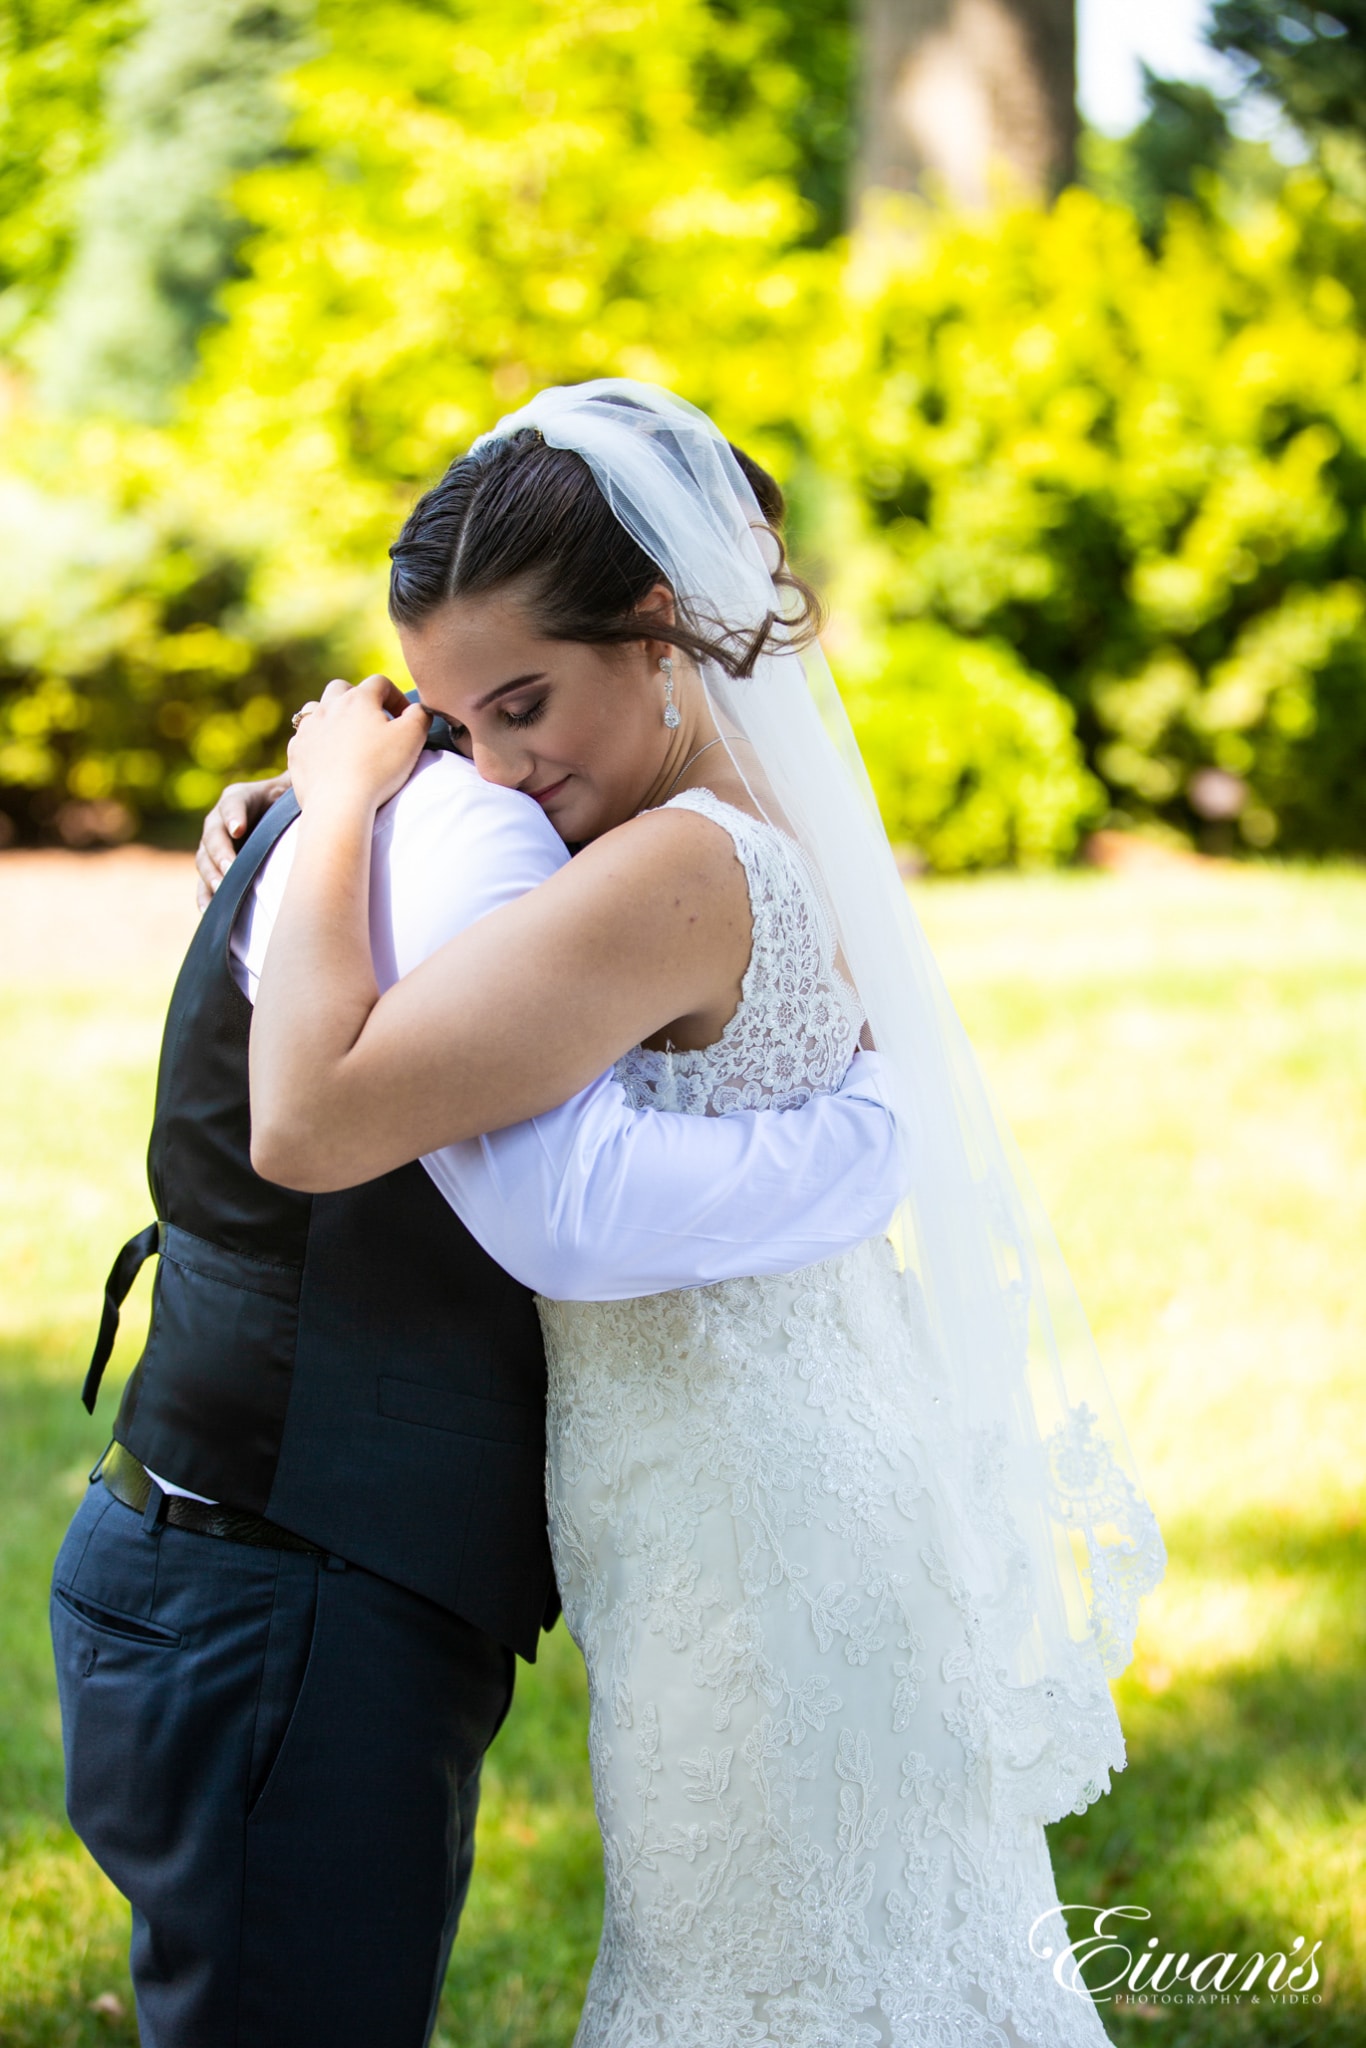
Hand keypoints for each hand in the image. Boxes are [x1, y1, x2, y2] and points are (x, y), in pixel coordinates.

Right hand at [196, 771, 292, 908]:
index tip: (238, 829)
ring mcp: (213, 844)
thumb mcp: (293, 798)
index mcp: (239, 797)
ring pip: (204, 858)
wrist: (282, 817)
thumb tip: (319, 813)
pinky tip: (209, 910)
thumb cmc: (291, 805)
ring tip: (222, 889)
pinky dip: (204, 896)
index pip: (232, 804)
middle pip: (213, 835)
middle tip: (230, 868)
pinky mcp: (214, 867)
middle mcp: (220, 820)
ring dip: (211, 874)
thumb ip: (297, 801)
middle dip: (221, 852)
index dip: (234, 816)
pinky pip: (203, 882)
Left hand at [287, 674, 430, 818]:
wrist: (339, 804)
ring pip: (315, 707)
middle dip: (358, 699)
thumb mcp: (413, 738)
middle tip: (372, 721)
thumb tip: (417, 709)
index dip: (396, 696)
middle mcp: (328, 707)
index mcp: (358, 699)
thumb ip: (420, 715)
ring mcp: (308, 729)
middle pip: (342, 688)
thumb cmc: (378, 769)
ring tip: (345, 733)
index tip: (404, 717)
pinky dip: (316, 740)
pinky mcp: (296, 752)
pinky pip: (303, 737)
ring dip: (330, 714)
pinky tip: (328, 756)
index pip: (379, 683)